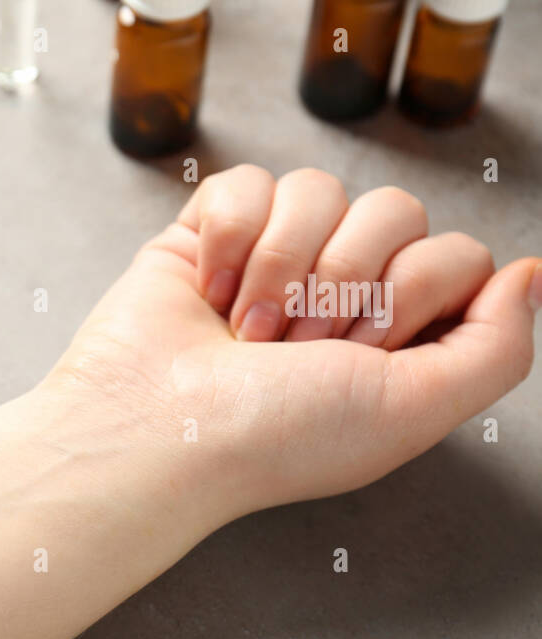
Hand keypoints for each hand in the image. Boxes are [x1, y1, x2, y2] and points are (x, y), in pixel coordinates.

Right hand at [40, 165, 540, 521]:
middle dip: (343, 281)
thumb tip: (527, 270)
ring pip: (318, 189)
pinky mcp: (207, 234)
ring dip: (281, 264)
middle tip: (296, 346)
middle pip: (394, 211)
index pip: (453, 255)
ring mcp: (271, 258)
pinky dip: (227, 235)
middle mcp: (337, 291)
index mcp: (392, 336)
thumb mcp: (413, 410)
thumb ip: (498, 347)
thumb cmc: (270, 436)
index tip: (358, 354)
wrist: (155, 428)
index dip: (410, 294)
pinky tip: (207, 290)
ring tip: (245, 328)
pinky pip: (247, 182)